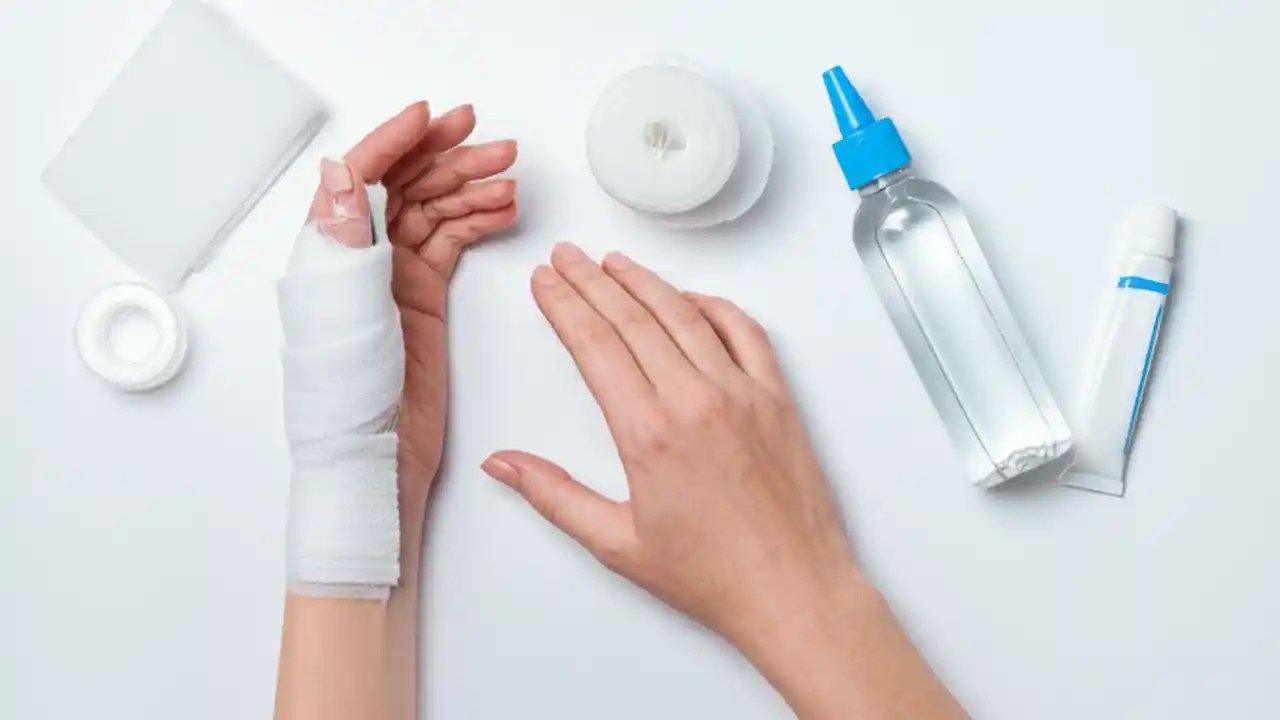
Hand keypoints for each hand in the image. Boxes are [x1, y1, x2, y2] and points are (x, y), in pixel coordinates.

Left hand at [308, 102, 517, 510]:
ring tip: (511, 175)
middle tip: (492, 142)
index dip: (395, 142)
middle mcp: (359, 255)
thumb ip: (346, 238)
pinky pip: (452, 242)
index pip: (360, 177)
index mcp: (329, 250)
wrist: (377, 454)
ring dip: (470, 187)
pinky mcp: (422, 296)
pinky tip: (504, 209)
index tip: (432, 118)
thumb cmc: (348, 393)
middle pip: (404, 186)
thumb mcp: (346, 309)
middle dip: (447, 158)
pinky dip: (478, 221)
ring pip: (434, 210)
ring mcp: (392, 275)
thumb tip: (339, 170)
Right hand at [481, 243, 855, 662]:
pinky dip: (714, 306)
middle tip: (567, 257)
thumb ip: (554, 496)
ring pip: (685, 315)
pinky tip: (691, 298)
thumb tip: (503, 463)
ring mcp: (742, 393)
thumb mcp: (617, 543)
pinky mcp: (777, 399)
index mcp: (649, 433)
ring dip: (646, 282)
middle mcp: (695, 400)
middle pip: (634, 319)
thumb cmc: (712, 576)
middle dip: (593, 282)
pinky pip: (745, 333)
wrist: (794, 591)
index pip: (595, 346)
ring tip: (614, 262)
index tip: (546, 281)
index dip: (565, 306)